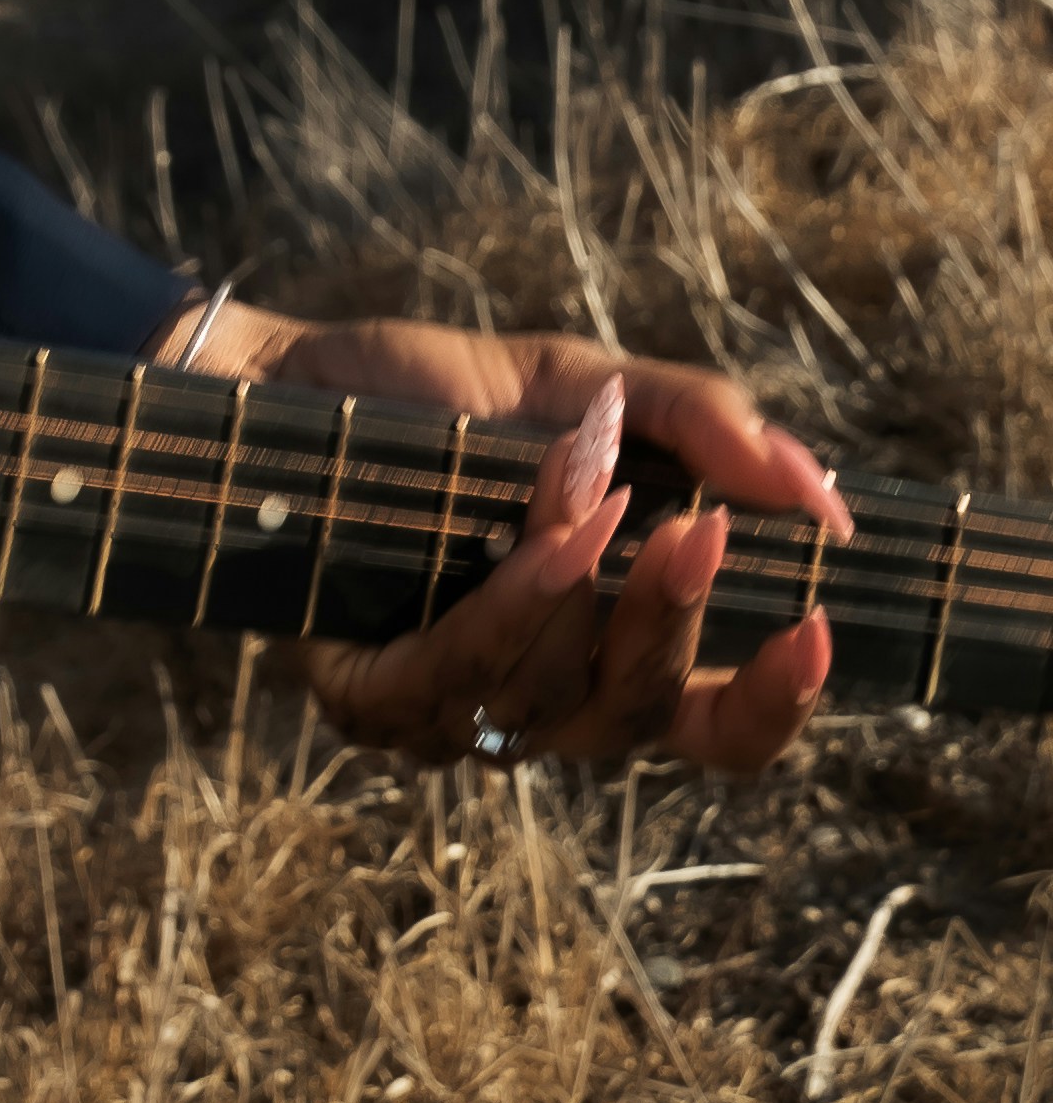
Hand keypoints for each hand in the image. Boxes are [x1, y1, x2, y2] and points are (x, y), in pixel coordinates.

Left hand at [187, 302, 850, 780]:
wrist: (282, 371)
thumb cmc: (440, 396)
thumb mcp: (586, 387)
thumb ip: (701, 425)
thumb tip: (816, 488)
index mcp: (606, 653)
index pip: (717, 731)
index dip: (777, 704)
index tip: (819, 629)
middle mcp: (538, 708)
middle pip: (643, 717)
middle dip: (679, 623)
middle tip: (705, 532)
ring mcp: (450, 717)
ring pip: (552, 701)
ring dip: (590, 593)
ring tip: (601, 487)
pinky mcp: (365, 697)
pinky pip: (456, 680)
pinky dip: (514, 608)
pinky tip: (546, 543)